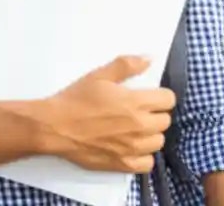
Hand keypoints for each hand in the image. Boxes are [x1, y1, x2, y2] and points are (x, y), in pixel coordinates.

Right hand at [37, 55, 175, 173]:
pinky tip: (131, 148)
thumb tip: (150, 59)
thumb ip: (127, 65)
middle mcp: (139, 126)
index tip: (150, 97)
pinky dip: (143, 156)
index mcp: (135, 102)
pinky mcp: (123, 164)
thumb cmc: (76, 99)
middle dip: (155, 114)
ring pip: (159, 142)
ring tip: (135, 130)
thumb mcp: (99, 75)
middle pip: (165, 121)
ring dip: (150, 135)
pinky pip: (148, 163)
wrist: (55, 127)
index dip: (160, 96)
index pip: (168, 99)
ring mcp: (132, 148)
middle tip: (139, 112)